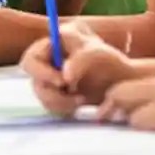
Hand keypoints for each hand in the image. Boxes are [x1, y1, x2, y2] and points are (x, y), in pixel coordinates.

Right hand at [20, 22, 134, 115]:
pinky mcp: (56, 96)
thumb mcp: (98, 54)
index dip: (41, 72)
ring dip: (60, 102)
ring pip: (42, 96)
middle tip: (72, 96)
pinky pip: (50, 107)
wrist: (123, 84)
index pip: (31, 58)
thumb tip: (65, 77)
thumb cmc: (111, 62)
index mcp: (53, 44)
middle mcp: (47, 62)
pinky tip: (78, 105)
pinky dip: (63, 109)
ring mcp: (50, 80)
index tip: (62, 82)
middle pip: (33, 80)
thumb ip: (80, 60)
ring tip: (82, 100)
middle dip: (51, 92)